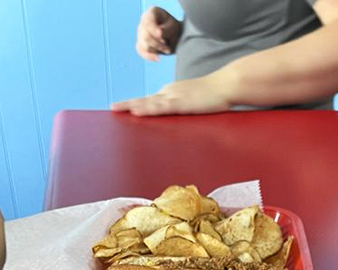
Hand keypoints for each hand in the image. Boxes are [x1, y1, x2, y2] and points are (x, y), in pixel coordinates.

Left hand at [111, 74, 231, 116]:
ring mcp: (174, 96)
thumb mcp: (195, 101)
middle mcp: (169, 92)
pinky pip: (160, 108)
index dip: (137, 104)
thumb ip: (185, 107)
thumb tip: (180, 116)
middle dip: (128, 104)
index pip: (151, 100)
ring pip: (149, 103)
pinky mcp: (181, 104)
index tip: (125, 108)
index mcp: (172, 92)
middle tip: (112, 108)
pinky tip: (136, 112)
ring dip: (132, 106)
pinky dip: (147, 109)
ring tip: (115, 109)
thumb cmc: (215, 95)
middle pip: (145, 100)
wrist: (226, 86)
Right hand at [136, 6, 181, 61]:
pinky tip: (157, 58)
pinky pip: (141, 52)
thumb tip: (159, 34)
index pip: (147, 22)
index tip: (160, 35)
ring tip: (167, 50)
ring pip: (144, 46)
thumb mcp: (174, 27)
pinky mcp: (140, 44)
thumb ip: (166, 29)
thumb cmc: (174, 29)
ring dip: (157, 50)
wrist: (175, 37)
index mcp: (151, 13)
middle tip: (168, 49)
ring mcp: (140, 33)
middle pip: (146, 37)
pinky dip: (150, 56)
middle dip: (158, 45)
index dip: (153, 29)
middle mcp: (143, 22)